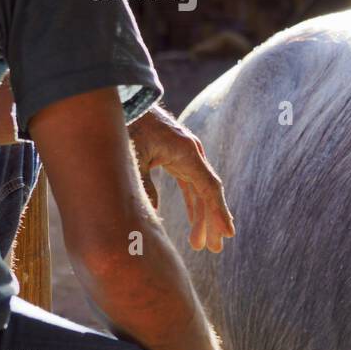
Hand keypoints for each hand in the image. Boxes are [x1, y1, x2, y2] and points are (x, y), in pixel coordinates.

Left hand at [129, 106, 234, 251]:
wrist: (123, 99)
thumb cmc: (125, 126)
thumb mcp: (131, 159)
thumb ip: (143, 188)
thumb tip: (151, 216)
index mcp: (186, 154)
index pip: (209, 189)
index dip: (219, 213)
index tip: (228, 235)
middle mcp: (191, 154)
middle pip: (208, 194)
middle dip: (211, 223)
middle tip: (214, 249)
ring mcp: (186, 155)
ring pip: (200, 191)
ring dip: (201, 217)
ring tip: (201, 244)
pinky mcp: (177, 156)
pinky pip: (191, 185)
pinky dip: (193, 204)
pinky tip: (193, 221)